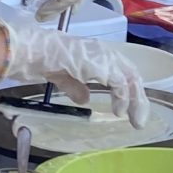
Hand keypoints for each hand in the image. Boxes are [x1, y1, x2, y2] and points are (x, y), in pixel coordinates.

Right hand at [0, 20, 150, 123]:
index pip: (121, 70)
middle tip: (140, 119)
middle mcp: (103, 52)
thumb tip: (86, 99)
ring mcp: (103, 57)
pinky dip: (123, 99)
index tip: (129, 108)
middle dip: (138, 98)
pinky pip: (120, 84)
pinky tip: (119, 112)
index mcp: (95, 54)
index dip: (128, 90)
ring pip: (131, 78)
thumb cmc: (42, 59)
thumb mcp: (62, 77)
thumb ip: (76, 87)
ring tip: (136, 120)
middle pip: (131, 74)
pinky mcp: (101, 65)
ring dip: (135, 101)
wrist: (33, 52)